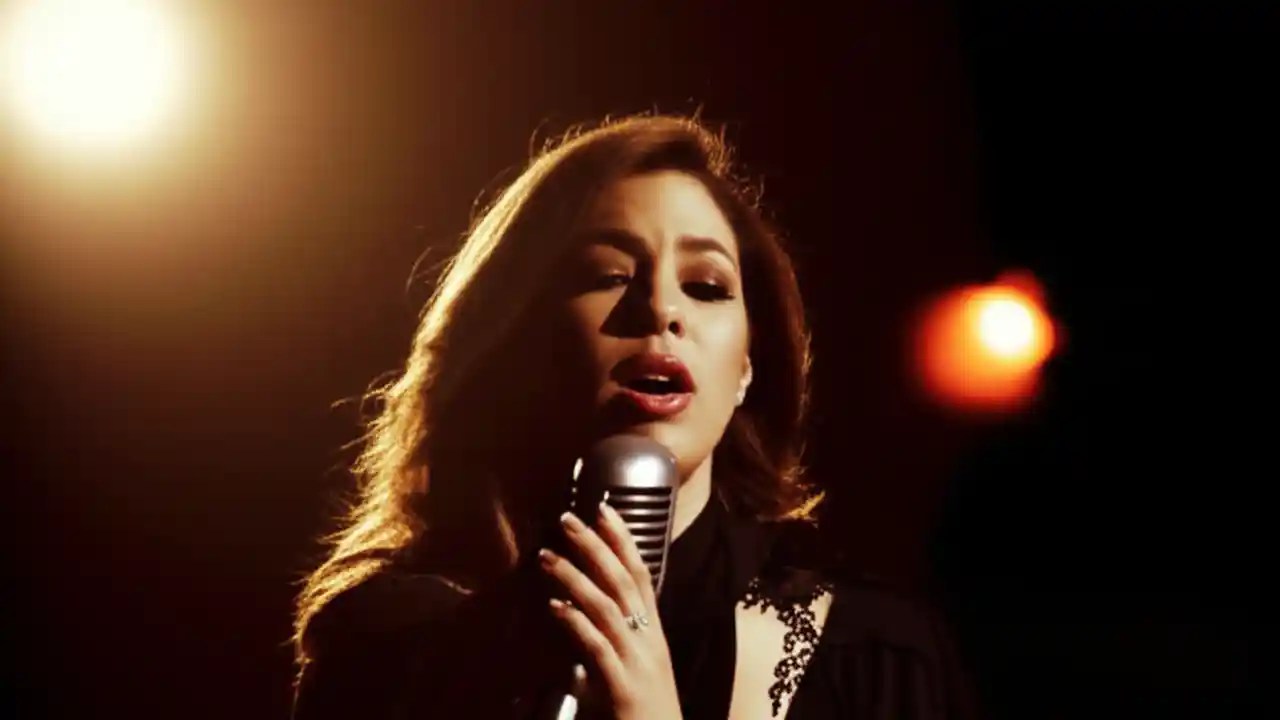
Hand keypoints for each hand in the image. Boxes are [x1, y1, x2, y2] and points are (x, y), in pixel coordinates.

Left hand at [538, 502, 682, 719]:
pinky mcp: (623, 688)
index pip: (641, 575)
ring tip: (546, 556)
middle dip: (595, 546)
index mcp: (652, 634)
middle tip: (566, 519)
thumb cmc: (644, 717)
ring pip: (608, 608)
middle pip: (623, 581)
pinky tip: (554, 608)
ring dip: (575, 578)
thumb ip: (605, 656)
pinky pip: (598, 648)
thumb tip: (576, 643)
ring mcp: (638, 662)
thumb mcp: (627, 677)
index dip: (623, 540)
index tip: (604, 509)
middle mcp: (649, 641)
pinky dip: (577, 624)